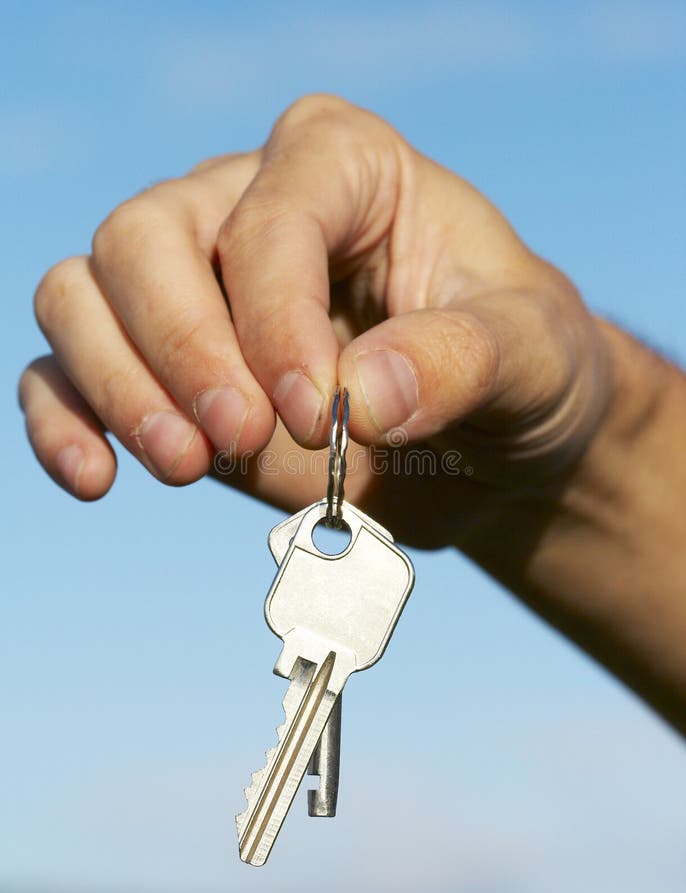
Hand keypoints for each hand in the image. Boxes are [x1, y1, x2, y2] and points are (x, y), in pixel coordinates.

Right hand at [19, 94, 610, 547]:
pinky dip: (65, 420)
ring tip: (184, 464)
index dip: (275, 316)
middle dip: (181, 350)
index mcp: (342, 166)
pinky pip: (68, 370)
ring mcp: (193, 288)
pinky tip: (96, 477)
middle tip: (237, 439)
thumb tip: (362, 396)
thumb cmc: (519, 371)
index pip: (268, 217)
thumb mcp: (531, 355)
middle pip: (144, 238)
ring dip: (116, 385)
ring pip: (82, 294)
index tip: (317, 413)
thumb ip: (463, 361)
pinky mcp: (164, 369)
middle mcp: (247, 206)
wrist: (491, 442)